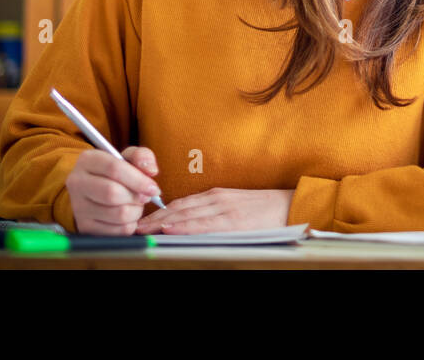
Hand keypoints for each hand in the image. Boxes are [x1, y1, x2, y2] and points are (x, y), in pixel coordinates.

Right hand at [65, 146, 162, 234]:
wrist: (94, 190)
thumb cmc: (115, 172)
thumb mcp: (127, 157)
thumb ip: (142, 156)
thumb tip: (151, 171)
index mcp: (87, 160)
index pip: (114, 168)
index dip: (139, 180)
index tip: (153, 188)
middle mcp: (77, 183)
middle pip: (113, 193)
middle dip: (136, 197)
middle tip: (145, 196)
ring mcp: (79, 207)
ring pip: (118, 214)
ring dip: (136, 211)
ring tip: (136, 204)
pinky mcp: (85, 227)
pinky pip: (118, 231)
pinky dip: (130, 224)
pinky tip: (128, 215)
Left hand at [134, 187, 293, 233]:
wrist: (290, 207)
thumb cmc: (263, 210)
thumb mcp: (234, 205)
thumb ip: (212, 210)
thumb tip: (186, 220)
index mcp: (216, 196)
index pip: (180, 203)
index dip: (157, 212)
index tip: (140, 219)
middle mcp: (216, 200)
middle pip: (178, 208)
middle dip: (153, 218)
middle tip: (133, 226)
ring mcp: (223, 210)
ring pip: (186, 215)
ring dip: (161, 222)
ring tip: (143, 229)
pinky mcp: (232, 221)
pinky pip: (203, 224)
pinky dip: (184, 226)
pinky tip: (169, 228)